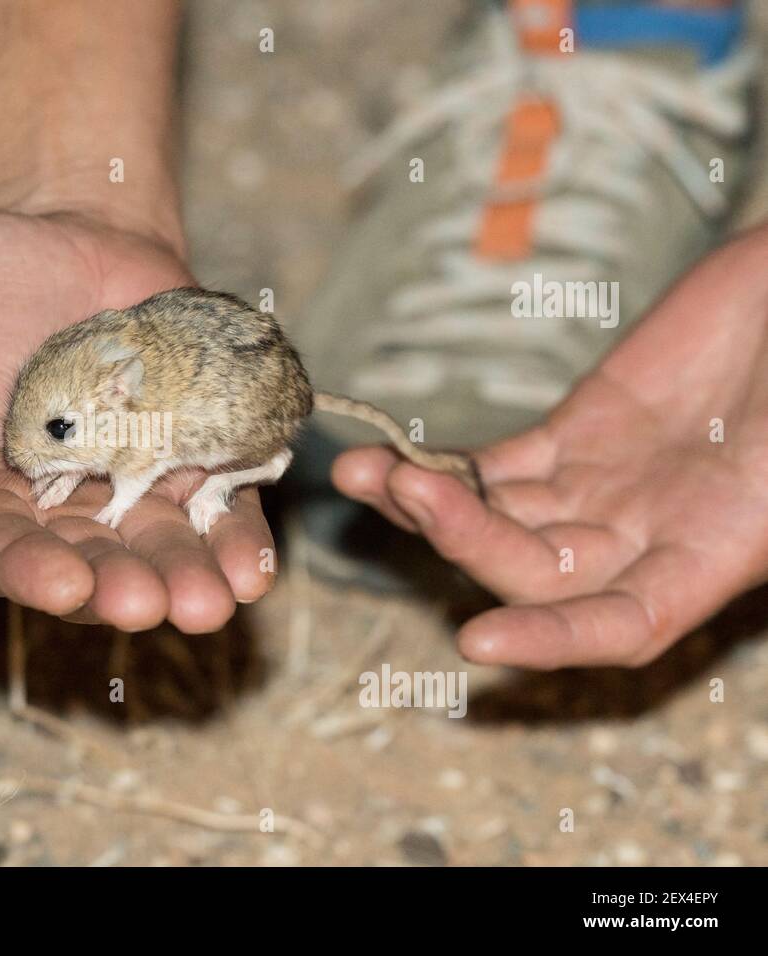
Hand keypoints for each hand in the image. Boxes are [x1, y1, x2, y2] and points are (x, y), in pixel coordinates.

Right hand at [0, 211, 278, 632]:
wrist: (57, 232)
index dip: (21, 564)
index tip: (58, 578)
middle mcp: (44, 505)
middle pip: (81, 560)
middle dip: (116, 583)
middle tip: (150, 603)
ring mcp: (122, 486)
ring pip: (154, 546)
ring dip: (185, 576)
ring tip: (215, 598)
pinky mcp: (188, 457)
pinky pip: (216, 509)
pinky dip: (236, 536)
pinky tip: (256, 562)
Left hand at [334, 227, 767, 668]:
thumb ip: (758, 488)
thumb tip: (737, 513)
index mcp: (716, 553)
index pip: (622, 627)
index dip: (553, 641)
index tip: (479, 642)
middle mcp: (648, 537)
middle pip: (533, 569)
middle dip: (463, 539)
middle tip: (404, 489)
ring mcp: (604, 486)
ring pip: (500, 517)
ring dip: (429, 504)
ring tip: (363, 473)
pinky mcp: (575, 434)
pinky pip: (496, 466)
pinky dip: (443, 466)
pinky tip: (388, 459)